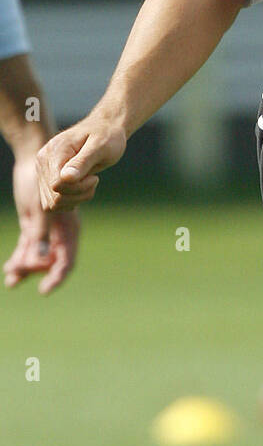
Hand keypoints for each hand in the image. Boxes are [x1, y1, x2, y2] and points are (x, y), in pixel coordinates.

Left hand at [3, 152, 79, 294]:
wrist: (35, 155)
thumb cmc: (40, 180)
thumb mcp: (39, 210)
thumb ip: (40, 235)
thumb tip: (38, 260)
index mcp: (69, 228)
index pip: (66, 260)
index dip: (57, 277)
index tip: (44, 290)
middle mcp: (59, 231)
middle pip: (50, 262)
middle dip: (35, 274)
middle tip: (14, 278)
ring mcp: (46, 228)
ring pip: (37, 256)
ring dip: (24, 268)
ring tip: (10, 279)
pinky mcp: (34, 223)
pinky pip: (28, 245)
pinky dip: (20, 256)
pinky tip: (10, 267)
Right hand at [36, 116, 126, 212]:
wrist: (105, 130)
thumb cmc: (107, 136)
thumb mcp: (100, 147)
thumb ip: (82, 162)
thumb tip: (65, 178)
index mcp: (54, 151)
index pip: (57, 185)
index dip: (78, 187)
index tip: (95, 177)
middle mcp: (43, 162)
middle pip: (55, 198)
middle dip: (79, 194)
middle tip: (94, 179)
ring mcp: (43, 171)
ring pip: (53, 204)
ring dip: (76, 199)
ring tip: (89, 182)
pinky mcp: (47, 180)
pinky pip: (53, 204)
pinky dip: (70, 200)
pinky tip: (82, 187)